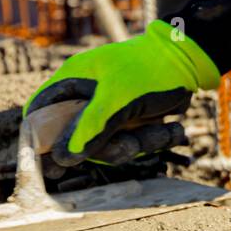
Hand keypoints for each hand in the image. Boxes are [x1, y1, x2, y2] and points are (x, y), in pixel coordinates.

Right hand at [24, 19, 219, 165]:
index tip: (51, 166)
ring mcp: (108, 111)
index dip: (39, 140)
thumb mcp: (118, 98)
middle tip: (131, 144)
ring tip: (163, 130)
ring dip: (140, 144)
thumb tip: (61, 159)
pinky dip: (154, 140)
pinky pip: (132, 144)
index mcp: (72, 82)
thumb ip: (90, 128)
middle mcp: (85, 98)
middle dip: (108, 149)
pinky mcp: (129, 121)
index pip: (39, 114)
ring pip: (109, 147)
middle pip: (77, 141)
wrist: (192, 63)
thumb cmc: (151, 70)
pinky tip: (174, 130)